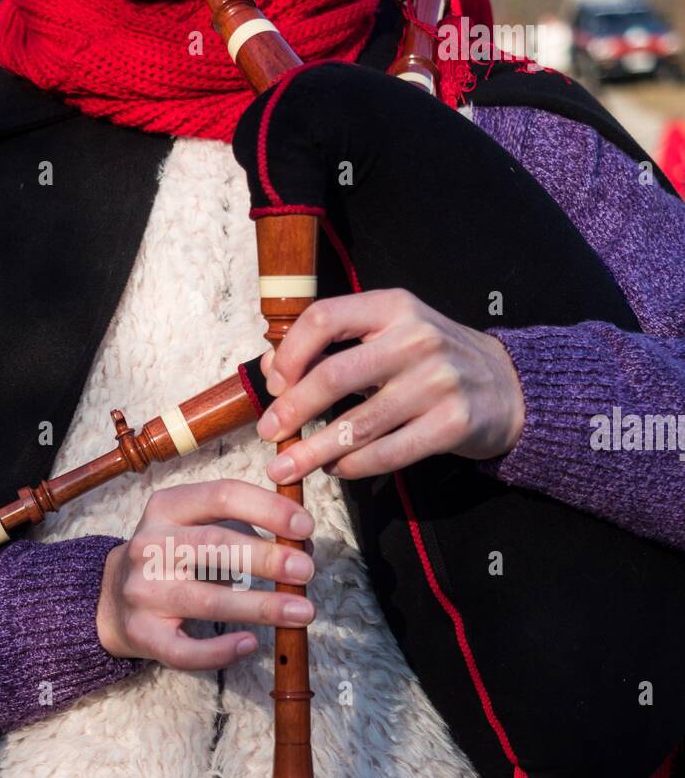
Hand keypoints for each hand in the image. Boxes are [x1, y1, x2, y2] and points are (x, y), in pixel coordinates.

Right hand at [96, 479, 315, 669]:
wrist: (110, 599)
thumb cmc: (170, 557)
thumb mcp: (193, 525)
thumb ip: (241, 527)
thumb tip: (299, 544)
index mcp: (166, 508)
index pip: (222, 495)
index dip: (268, 508)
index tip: (305, 526)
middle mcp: (149, 546)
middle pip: (215, 546)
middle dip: (267, 558)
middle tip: (306, 570)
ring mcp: (143, 592)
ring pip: (206, 599)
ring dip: (260, 606)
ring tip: (302, 611)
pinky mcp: (143, 634)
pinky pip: (185, 650)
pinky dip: (220, 650)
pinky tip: (250, 644)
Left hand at [256, 288, 525, 482]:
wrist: (509, 387)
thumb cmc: (433, 362)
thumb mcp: (390, 336)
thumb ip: (336, 348)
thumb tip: (271, 371)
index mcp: (393, 307)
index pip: (325, 318)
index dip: (290, 352)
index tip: (274, 384)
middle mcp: (416, 339)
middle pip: (334, 376)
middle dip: (292, 410)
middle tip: (268, 433)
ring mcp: (437, 382)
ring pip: (358, 424)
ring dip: (313, 451)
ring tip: (287, 467)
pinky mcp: (452, 424)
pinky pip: (388, 453)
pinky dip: (353, 466)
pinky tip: (335, 469)